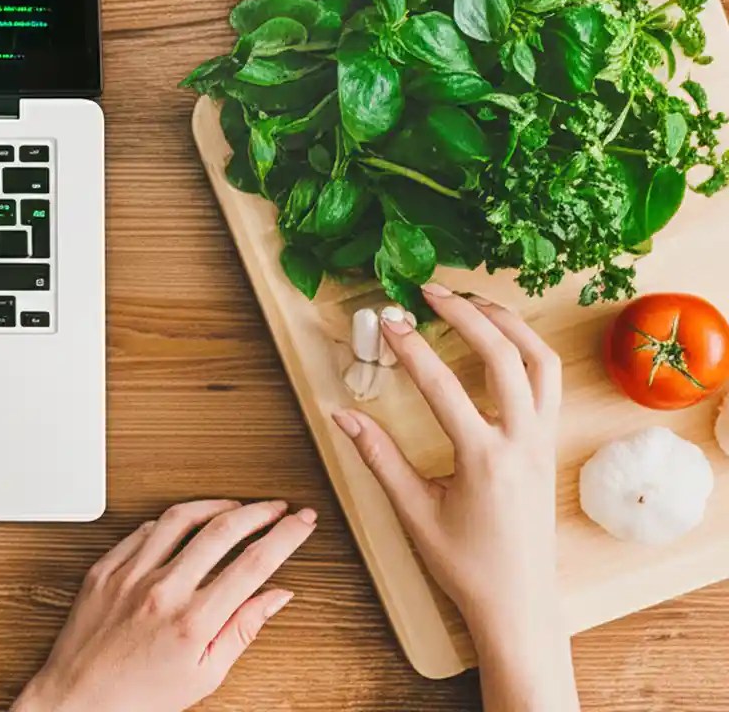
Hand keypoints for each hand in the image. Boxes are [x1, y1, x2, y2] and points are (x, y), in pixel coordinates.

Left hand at [14, 499, 316, 711]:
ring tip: (236, 507)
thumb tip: (276, 595)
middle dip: (260, 512)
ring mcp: (130, 575)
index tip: (303, 521)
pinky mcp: (105, 568)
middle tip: (279, 507)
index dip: (286, 536)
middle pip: (223, 530)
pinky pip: (143, 530)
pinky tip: (184, 524)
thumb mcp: (205, 676)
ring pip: (180, 518)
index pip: (254, 564)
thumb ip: (242, 630)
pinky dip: (170, 521)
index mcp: (193, 622)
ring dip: (215, 506)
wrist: (77, 700)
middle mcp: (162, 591)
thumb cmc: (139, 697)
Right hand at [333, 283, 577, 710]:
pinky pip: (548, 381)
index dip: (411, 347)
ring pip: (538, 360)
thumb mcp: (412, 511)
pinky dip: (526, 348)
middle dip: (465, 314)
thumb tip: (343, 415)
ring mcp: (541, 439)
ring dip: (506, 323)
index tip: (389, 319)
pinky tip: (500, 339)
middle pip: (502, 355)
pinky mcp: (548, 442)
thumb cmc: (464, 563)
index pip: (442, 385)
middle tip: (429, 292)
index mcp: (482, 459)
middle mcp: (520, 441)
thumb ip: (379, 457)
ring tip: (470, 301)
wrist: (517, 599)